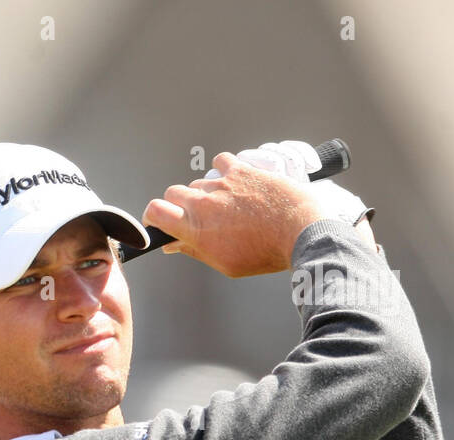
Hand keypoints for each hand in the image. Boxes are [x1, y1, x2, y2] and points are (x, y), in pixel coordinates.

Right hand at [143, 151, 325, 276]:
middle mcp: (204, 203)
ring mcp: (222, 184)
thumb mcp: (226, 263)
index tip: (158, 220)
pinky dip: (223, 170)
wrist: (300, 231)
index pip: (156, 211)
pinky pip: (221, 161)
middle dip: (178, 204)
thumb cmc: (265, 253)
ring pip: (198, 182)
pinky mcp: (242, 170)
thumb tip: (173, 245)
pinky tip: (234, 181)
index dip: (153, 215)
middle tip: (195, 215)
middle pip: (172, 193)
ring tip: (225, 204)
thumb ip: (195, 251)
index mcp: (195, 229)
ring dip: (205, 192)